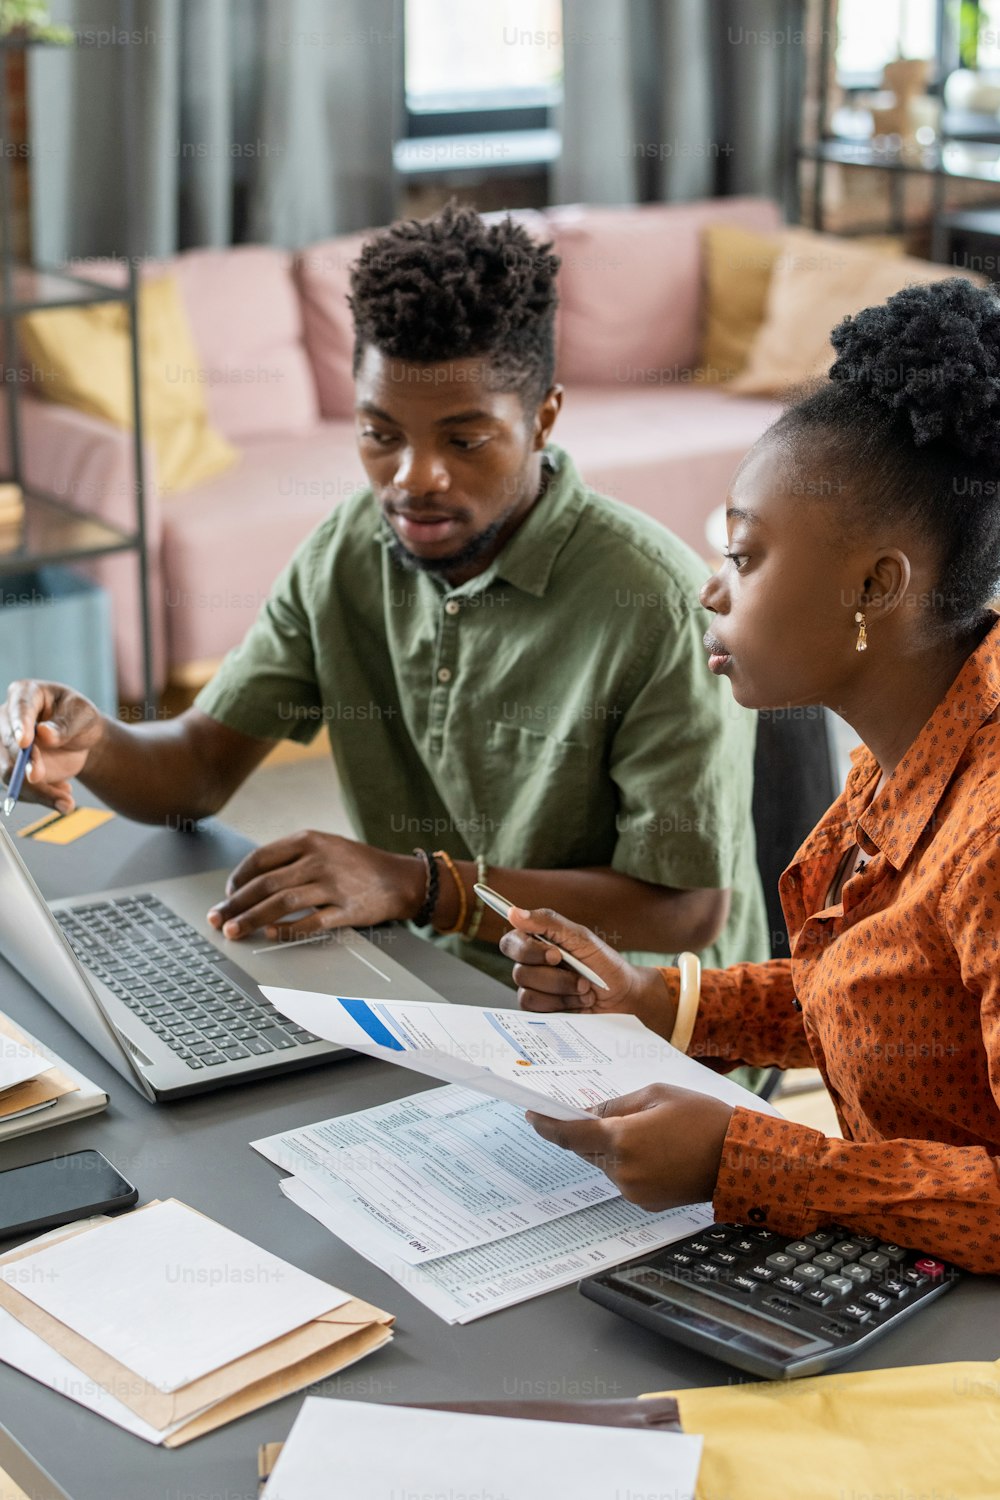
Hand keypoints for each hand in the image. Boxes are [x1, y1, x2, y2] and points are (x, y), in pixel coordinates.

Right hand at [0, 680, 105, 813]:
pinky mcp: (11, 769)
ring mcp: (5, 745)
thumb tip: (44, 734)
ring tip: (65, 801)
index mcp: (24, 693)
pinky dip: (41, 797)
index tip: (24, 742)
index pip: (19, 709)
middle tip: (38, 777)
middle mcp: (7, 719)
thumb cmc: (80, 718)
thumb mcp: (83, 716)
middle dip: (23, 763)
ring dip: (34, 790)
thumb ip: (66, 725)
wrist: (80, 739)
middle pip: (7, 745)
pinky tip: (63, 799)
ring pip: (8, 772)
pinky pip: (19, 789)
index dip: (19, 726)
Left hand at [207, 830, 424, 940]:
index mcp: (309, 840)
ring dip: (253, 920)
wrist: (402, 878)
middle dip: (236, 904)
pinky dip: (288, 930)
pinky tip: (270, 936)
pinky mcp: (348, 909)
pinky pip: (311, 922)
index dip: (238, 879)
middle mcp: (319, 859)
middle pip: (266, 884)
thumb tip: (249, 883)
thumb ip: (291, 860)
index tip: (227, 895)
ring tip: (234, 932)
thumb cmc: (357, 865)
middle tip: (217, 919)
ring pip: (282, 904)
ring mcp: (334, 884)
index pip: (261, 859)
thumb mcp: (324, 847)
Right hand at [499, 905, 672, 1028]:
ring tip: (584, 989)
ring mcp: (535, 989)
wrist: (623, 996)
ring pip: (528, 992)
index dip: (528, 950)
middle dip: (555, 976)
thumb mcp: (581, 938)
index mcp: (538, 942)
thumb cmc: (603, 963)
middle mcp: (532, 965)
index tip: (556, 954)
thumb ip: (547, 923)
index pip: (511, 942)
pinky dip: (561, 1004)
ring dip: (562, 990)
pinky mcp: (541, 1010)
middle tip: (580, 975)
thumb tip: (513, 912)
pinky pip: (535, 1010)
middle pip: (519, 971)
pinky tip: (577, 1001)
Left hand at [528, 1084, 733, 1210]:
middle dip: (590, 1132)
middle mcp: (622, 1170)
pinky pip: (624, 1177)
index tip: (532, 1116)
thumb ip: (618, 1105)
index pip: (571, 1135)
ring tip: (647, 1130)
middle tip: (602, 1114)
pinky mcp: (646, 1202)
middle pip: (588, 1150)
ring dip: (612, 1147)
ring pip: (606, 1164)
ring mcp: (633, 1191)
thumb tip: (592, 1113)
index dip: (548, 1125)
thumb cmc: (702, 1119)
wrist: (738, 1158)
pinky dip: (628, 1162)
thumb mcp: (656, 1095)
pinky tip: (655, 1149)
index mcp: (621, 1139)